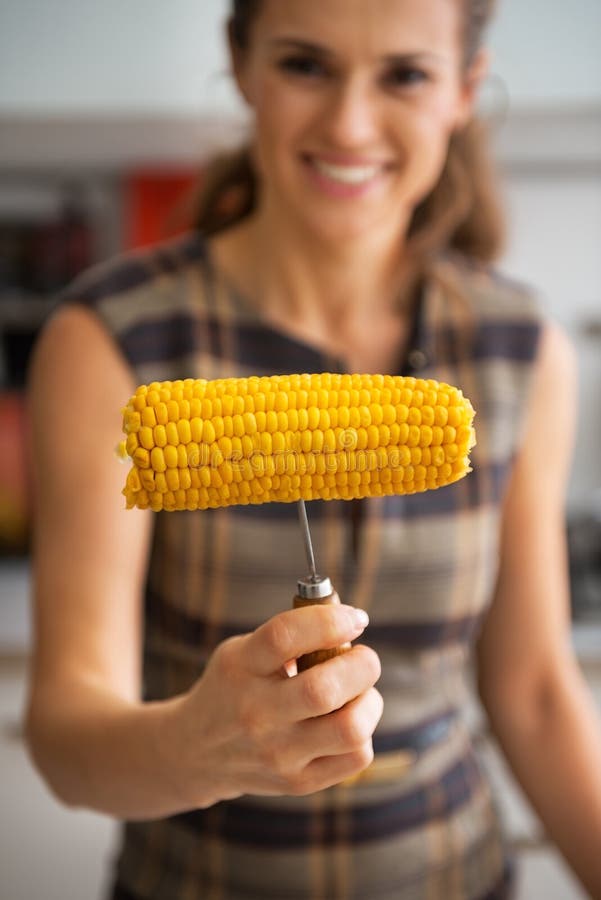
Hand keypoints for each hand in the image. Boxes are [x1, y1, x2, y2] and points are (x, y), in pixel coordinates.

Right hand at [167, 604, 382, 807]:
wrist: (196, 751)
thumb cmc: (236, 686)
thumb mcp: (244, 650)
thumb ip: (290, 633)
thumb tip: (347, 616)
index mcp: (241, 666)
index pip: (285, 636)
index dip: (329, 621)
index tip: (355, 619)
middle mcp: (256, 712)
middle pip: (323, 690)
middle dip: (362, 665)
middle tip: (363, 658)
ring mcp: (277, 753)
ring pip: (349, 729)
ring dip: (368, 702)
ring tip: (358, 693)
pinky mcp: (297, 782)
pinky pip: (356, 757)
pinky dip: (363, 733)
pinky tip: (345, 720)